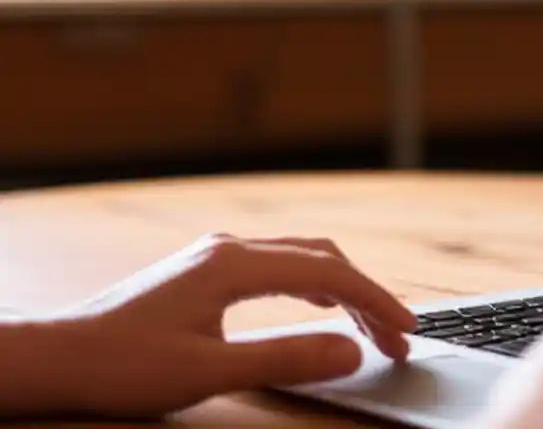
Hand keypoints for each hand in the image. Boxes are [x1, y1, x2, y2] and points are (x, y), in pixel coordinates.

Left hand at [0, 233, 415, 418]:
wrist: (57, 359)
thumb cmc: (123, 366)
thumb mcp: (210, 371)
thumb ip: (286, 358)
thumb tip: (351, 351)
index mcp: (234, 265)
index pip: (330, 274)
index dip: (376, 302)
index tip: (407, 329)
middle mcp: (228, 249)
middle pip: (322, 258)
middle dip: (366, 296)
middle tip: (396, 337)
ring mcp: (214, 256)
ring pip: (300, 258)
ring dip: (341, 290)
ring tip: (368, 327)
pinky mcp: (203, 271)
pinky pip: (276, 266)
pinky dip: (312, 285)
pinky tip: (319, 304)